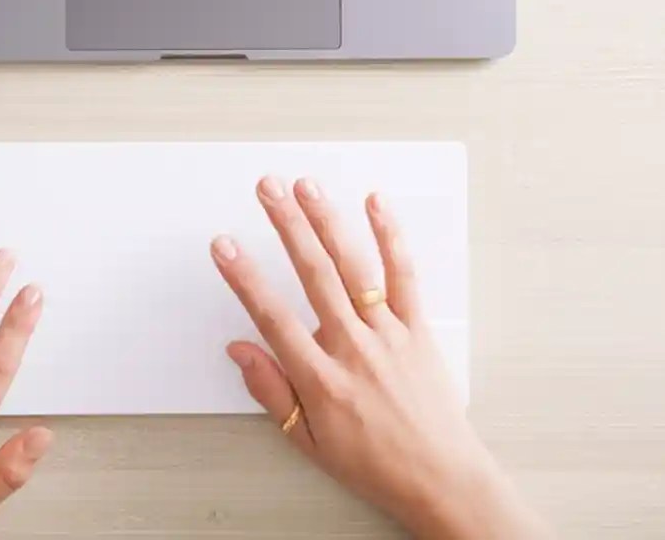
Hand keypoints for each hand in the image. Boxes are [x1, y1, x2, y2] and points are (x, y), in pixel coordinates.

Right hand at [212, 177, 548, 538]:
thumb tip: (240, 350)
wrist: (440, 477)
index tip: (224, 248)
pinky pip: (404, 274)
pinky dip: (390, 236)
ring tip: (306, 187)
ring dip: (328, 221)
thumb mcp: (307, 439)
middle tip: (267, 190)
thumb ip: (271, 389)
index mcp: (321, 380)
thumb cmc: (375, 463)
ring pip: (354, 267)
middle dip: (286, 226)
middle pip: (314, 275)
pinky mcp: (417, 328)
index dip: (244, 278)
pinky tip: (375, 205)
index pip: (273, 317)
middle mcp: (354, 349)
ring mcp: (388, 334)